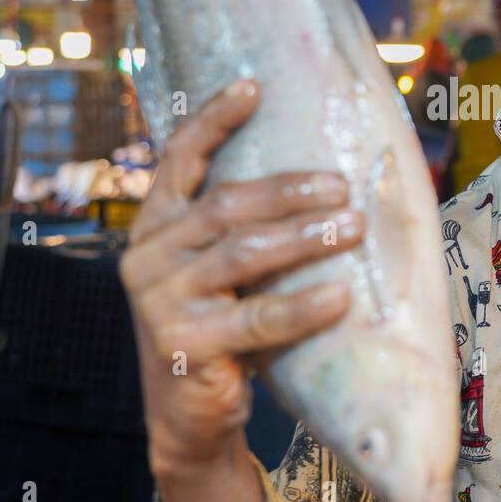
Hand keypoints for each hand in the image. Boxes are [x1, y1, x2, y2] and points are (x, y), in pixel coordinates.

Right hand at [120, 78, 364, 479]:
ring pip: (243, 252)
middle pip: (226, 204)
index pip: (179, 158)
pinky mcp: (182, 344)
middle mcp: (147, 255)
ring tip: (353, 226)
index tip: (253, 86)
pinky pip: (256, 316)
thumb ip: (241, 229)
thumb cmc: (221, 329)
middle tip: (342, 186)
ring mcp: (160, 300)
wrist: (190, 415)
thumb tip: (321, 180)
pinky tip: (340, 296)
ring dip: (305, 236)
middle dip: (289, 190)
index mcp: (154, 225)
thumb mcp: (222, 271)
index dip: (214, 119)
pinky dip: (302, 305)